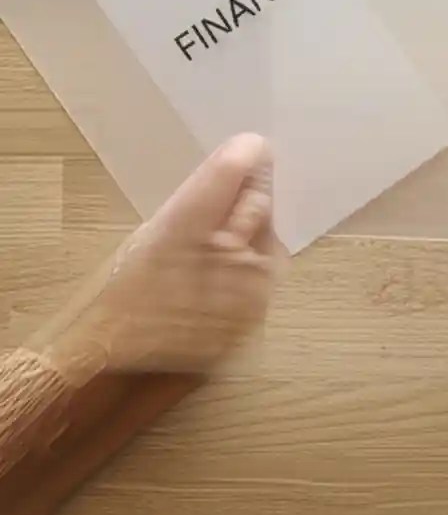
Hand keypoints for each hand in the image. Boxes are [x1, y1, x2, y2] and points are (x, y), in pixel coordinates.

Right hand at [44, 134, 279, 378]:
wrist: (113, 367)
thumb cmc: (116, 299)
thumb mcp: (146, 241)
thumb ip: (193, 211)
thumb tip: (229, 179)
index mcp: (186, 228)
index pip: (230, 174)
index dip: (245, 159)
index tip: (252, 148)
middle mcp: (224, 256)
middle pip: (260, 206)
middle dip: (253, 194)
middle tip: (246, 183)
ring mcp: (245, 291)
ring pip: (268, 246)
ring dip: (253, 239)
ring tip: (221, 247)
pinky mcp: (255, 318)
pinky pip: (264, 282)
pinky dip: (251, 275)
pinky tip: (222, 281)